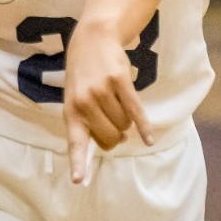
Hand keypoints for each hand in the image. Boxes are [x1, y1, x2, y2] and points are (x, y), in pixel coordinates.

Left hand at [61, 19, 154, 184]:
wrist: (93, 39)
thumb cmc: (84, 75)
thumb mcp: (75, 97)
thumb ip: (87, 121)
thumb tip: (110, 144)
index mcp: (71, 110)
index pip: (75, 142)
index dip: (78, 163)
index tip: (79, 181)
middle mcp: (84, 102)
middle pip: (109, 137)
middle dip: (116, 136)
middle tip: (114, 125)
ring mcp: (101, 91)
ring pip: (123, 124)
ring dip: (126, 121)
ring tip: (117, 105)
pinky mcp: (119, 82)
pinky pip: (135, 112)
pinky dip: (143, 127)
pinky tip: (148, 139)